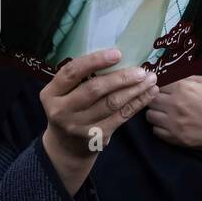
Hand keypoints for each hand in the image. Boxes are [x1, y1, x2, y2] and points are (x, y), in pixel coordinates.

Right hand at [40, 49, 158, 194]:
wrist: (66, 147)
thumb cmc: (69, 109)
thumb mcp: (62, 94)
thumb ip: (80, 78)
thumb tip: (117, 56)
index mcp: (51, 93)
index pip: (71, 72)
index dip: (94, 61)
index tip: (117, 53)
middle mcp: (62, 110)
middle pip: (94, 90)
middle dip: (121, 78)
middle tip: (141, 70)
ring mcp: (79, 126)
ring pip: (111, 104)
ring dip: (134, 90)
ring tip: (150, 79)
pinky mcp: (97, 136)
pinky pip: (121, 117)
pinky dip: (138, 103)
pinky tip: (149, 93)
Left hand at [145, 76, 201, 156]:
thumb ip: (184, 78)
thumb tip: (166, 77)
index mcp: (183, 87)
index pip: (157, 84)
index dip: (159, 87)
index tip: (164, 91)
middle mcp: (176, 104)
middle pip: (150, 100)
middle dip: (155, 100)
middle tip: (164, 102)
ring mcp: (175, 123)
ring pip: (150, 116)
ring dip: (156, 114)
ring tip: (167, 114)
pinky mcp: (177, 139)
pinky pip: (156, 131)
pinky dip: (160, 128)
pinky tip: (170, 125)